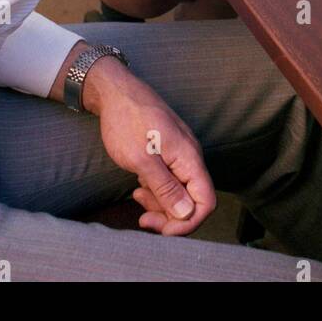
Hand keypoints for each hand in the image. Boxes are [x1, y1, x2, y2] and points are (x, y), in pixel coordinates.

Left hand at [89, 58, 215, 234]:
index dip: (187, 222)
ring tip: (137, 196)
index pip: (205, 202)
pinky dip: (156, 190)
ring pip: (180, 192)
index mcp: (189, 158)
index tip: (160, 228)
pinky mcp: (168, 153)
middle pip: (193, 200)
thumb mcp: (142, 159)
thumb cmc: (127, 121)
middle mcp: (189, 157)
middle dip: (170, 216)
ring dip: (160, 203)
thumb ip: (166, 187)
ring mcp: (179, 155)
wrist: (116, 92)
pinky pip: (170, 181)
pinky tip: (139, 187)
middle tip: (143, 217)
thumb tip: (186, 214)